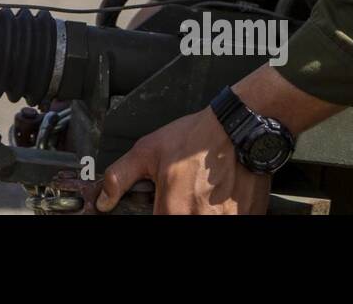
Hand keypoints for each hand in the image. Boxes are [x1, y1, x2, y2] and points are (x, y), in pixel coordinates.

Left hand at [90, 106, 271, 213]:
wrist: (238, 129)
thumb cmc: (197, 138)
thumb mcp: (148, 151)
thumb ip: (121, 177)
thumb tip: (105, 199)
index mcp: (172, 211)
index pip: (155, 222)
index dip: (156, 212)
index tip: (161, 204)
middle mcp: (199, 220)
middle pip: (179, 220)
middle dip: (178, 209)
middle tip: (184, 192)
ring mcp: (225, 221)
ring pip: (203, 220)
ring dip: (200, 208)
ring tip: (201, 191)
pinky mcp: (247, 217)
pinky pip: (227, 219)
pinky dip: (221, 209)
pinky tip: (218, 192)